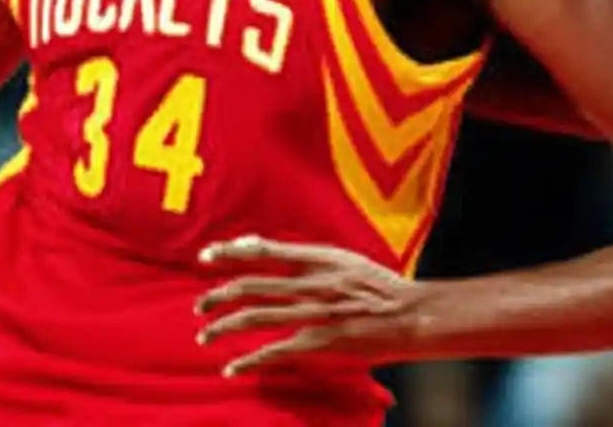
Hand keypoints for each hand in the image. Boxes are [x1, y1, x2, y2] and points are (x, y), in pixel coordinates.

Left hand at [195, 235, 418, 376]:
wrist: (411, 314)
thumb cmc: (375, 285)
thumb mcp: (342, 259)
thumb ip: (303, 256)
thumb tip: (256, 244)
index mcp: (320, 258)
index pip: (264, 250)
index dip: (231, 252)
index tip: (206, 257)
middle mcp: (314, 283)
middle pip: (251, 286)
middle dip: (217, 296)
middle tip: (200, 306)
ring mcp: (317, 313)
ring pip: (257, 317)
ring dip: (223, 327)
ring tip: (204, 335)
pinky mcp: (322, 341)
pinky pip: (276, 351)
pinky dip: (249, 360)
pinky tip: (232, 368)